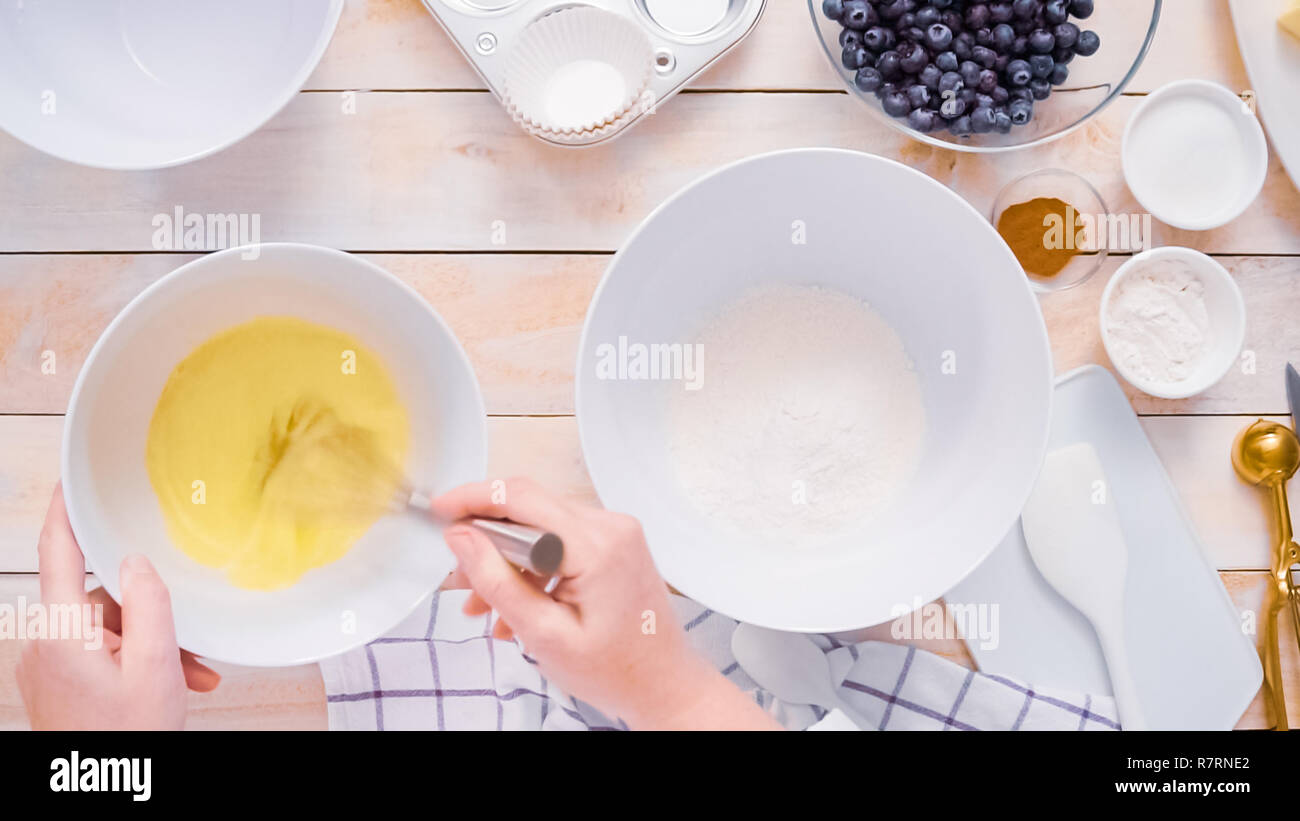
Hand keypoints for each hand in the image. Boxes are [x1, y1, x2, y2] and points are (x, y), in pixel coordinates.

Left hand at [16, 485, 220, 729]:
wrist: (110, 792)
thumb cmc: (129, 741)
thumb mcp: (155, 668)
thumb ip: (149, 604)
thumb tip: (135, 561)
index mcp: (61, 633)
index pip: (58, 552)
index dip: (65, 510)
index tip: (71, 478)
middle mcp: (44, 644)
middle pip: (101, 598)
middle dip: (150, 613)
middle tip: (187, 641)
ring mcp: (49, 665)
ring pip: (109, 627)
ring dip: (153, 644)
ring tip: (188, 673)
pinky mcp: (59, 682)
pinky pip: (102, 652)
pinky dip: (137, 661)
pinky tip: (173, 682)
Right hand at [434, 479, 780, 729]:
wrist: (665, 686)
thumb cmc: (616, 670)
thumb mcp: (544, 634)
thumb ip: (498, 581)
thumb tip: (461, 537)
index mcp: (597, 545)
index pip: (522, 497)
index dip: (473, 498)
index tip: (438, 510)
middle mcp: (611, 526)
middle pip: (528, 511)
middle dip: (485, 543)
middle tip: (456, 582)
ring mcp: (616, 533)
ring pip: (539, 530)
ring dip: (506, 564)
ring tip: (482, 608)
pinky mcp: (614, 545)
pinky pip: (559, 543)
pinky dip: (532, 570)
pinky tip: (515, 609)